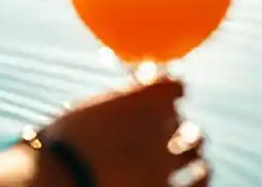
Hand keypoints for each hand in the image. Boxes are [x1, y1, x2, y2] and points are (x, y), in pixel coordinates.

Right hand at [33, 79, 205, 186]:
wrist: (63, 181)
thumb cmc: (61, 145)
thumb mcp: (84, 113)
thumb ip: (117, 100)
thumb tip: (134, 89)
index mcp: (139, 99)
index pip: (175, 84)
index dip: (170, 89)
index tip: (168, 90)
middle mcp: (160, 126)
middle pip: (183, 119)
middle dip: (177, 124)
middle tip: (173, 129)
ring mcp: (166, 161)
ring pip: (196, 149)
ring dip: (191, 149)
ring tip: (187, 152)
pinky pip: (200, 182)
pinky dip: (199, 176)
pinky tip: (197, 175)